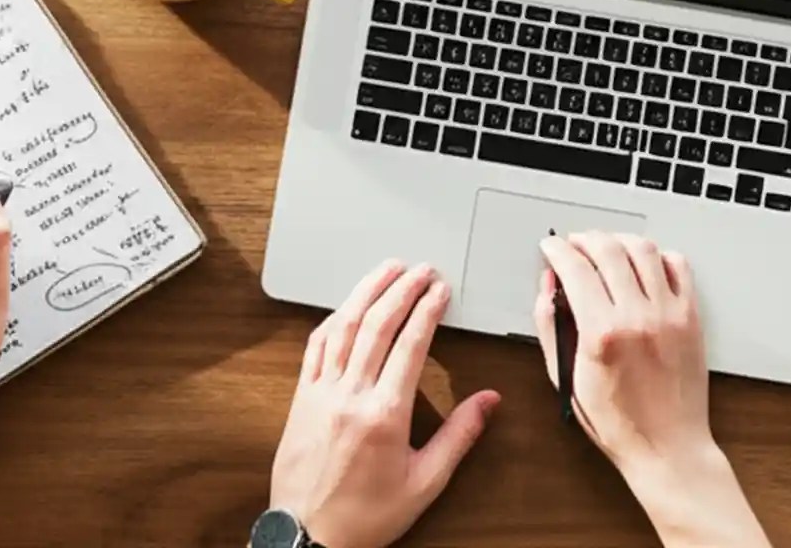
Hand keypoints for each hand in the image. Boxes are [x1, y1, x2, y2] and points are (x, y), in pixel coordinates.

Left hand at [270, 262, 500, 547]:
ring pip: (344, 328)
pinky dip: (333, 320)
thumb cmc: (366, 516)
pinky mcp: (300, 399)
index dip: (427, 310)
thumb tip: (489, 400)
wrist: (308, 538)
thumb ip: (459, 436)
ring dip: (367, 293)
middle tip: (421, 269)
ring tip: (386, 270)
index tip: (440, 289)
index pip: (410, 344)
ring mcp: (320, 394)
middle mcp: (350, 396)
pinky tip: (346, 307)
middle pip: (378, 325)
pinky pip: (315, 347)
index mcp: (385, 414)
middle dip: (402, 290)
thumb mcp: (426, 483)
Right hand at [536, 232, 707, 469]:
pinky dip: (659, 255)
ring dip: (620, 239)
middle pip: (608, 249)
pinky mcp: (691, 317)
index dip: (557, 249)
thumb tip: (547, 288)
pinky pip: (679, 266)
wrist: (667, 445)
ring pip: (644, 249)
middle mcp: (638, 318)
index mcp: (602, 334)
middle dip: (585, 238)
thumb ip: (550, 327)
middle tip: (574, 243)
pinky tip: (645, 263)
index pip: (575, 268)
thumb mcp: (566, 378)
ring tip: (606, 246)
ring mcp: (669, 314)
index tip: (551, 247)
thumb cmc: (617, 422)